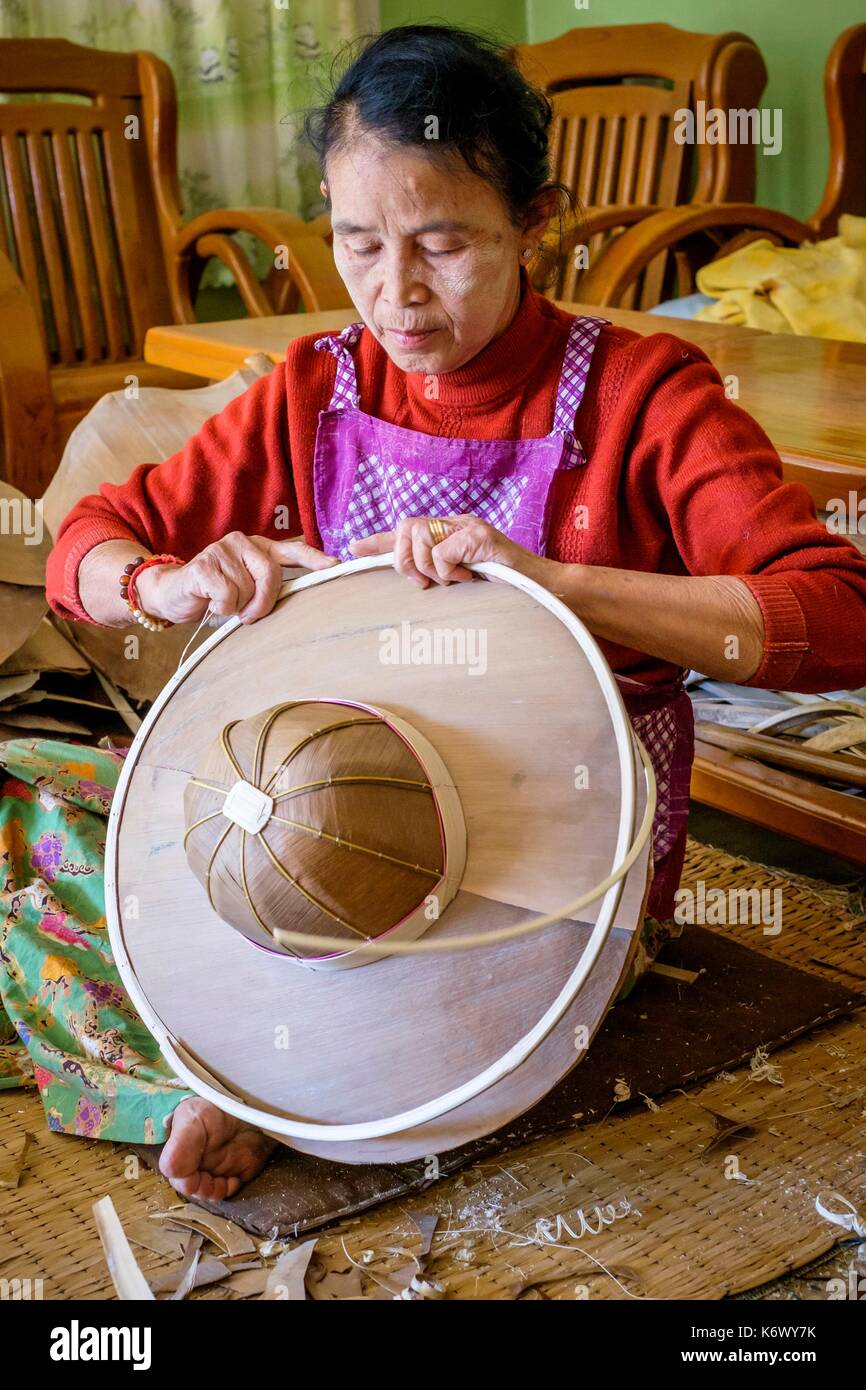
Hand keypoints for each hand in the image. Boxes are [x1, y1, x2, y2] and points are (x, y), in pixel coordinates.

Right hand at [136, 533, 337, 624]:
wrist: (172, 594)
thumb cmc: (215, 595)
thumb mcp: (247, 590)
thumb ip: (269, 588)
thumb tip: (301, 599)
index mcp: (259, 548)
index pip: (292, 550)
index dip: (314, 559)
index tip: (336, 566)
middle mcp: (242, 542)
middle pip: (271, 573)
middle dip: (264, 600)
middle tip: (249, 615)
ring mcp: (221, 550)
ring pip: (246, 588)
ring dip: (237, 606)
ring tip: (223, 603)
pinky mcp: (204, 565)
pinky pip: (226, 594)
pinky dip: (221, 607)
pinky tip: (210, 602)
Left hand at [348, 515, 539, 588]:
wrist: (542, 589)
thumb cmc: (504, 591)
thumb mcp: (462, 582)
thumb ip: (437, 574)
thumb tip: (410, 580)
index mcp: (449, 533)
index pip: (405, 530)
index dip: (378, 541)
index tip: (352, 549)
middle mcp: (456, 524)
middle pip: (405, 528)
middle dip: (405, 561)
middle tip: (426, 584)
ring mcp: (468, 526)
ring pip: (418, 537)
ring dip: (428, 568)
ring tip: (453, 581)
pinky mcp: (478, 536)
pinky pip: (441, 552)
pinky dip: (448, 571)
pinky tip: (468, 579)